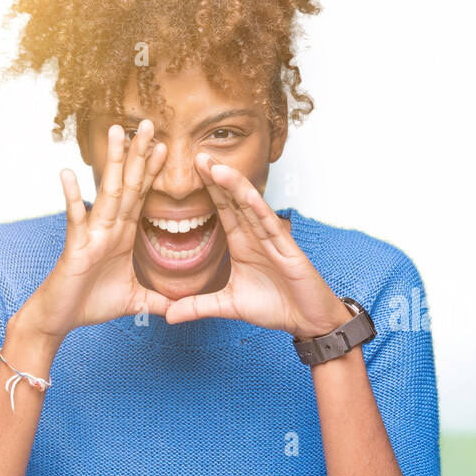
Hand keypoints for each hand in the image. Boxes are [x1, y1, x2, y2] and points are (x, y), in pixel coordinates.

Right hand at [20, 120, 170, 339]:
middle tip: (148, 123)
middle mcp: (107, 227)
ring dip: (111, 162)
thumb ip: (159, 301)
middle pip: (127, 184)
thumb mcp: (136, 302)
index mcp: (121, 235)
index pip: (140, 197)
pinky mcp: (76, 248)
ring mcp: (91, 234)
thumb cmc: (91, 304)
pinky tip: (68, 173)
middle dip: (137, 154)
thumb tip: (183, 308)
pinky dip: (71, 198)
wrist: (60, 320)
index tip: (165, 147)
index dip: (152, 172)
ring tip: (117, 132)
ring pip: (106, 192)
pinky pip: (75, 220)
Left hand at [162, 153, 350, 338]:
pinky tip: (245, 193)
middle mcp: (256, 235)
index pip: (222, 209)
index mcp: (242, 243)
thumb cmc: (276, 306)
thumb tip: (169, 316)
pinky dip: (258, 208)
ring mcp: (273, 239)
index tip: (190, 168)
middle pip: (234, 200)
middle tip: (197, 154)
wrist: (307, 321)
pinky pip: (270, 225)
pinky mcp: (287, 249)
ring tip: (215, 166)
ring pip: (251, 206)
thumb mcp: (228, 306)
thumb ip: (198, 306)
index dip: (208, 189)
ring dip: (234, 186)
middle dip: (217, 178)